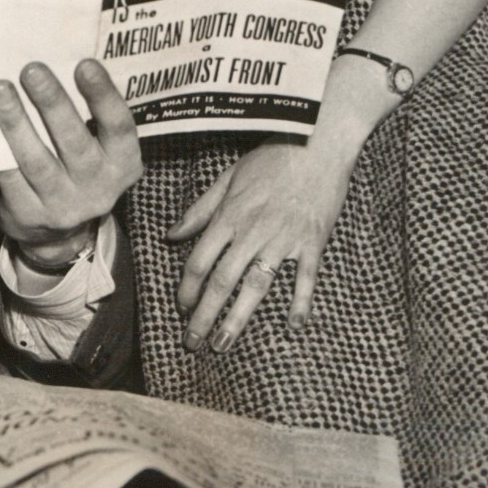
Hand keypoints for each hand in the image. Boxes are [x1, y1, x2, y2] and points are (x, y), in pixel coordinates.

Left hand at [0, 60, 141, 260]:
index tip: (84, 64)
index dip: (103, 96)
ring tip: (0, 90)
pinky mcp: (30, 215)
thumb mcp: (100, 146)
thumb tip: (58, 58)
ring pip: (37, 160)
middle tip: (31, 69)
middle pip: (74, 142)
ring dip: (17, 123)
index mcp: (123, 162)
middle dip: (52, 103)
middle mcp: (98, 186)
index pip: (119, 126)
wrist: (61, 233)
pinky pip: (11, 179)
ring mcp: (64, 205)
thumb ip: (89, 114)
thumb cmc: (79, 166)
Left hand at [166, 138, 355, 353]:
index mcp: (229, 216)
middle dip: (204, 316)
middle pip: (222, 282)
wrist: (316, 142)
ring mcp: (283, 240)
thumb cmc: (271, 157)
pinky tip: (293, 328)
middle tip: (193, 343)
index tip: (182, 309)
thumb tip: (171, 234)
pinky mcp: (312, 243)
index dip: (187, 290)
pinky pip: (304, 280)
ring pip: (256, 288)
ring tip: (224, 344)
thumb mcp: (228, 177)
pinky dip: (299, 305)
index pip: (199, 262)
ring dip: (237, 320)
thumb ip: (200, 209)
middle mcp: (252, 233)